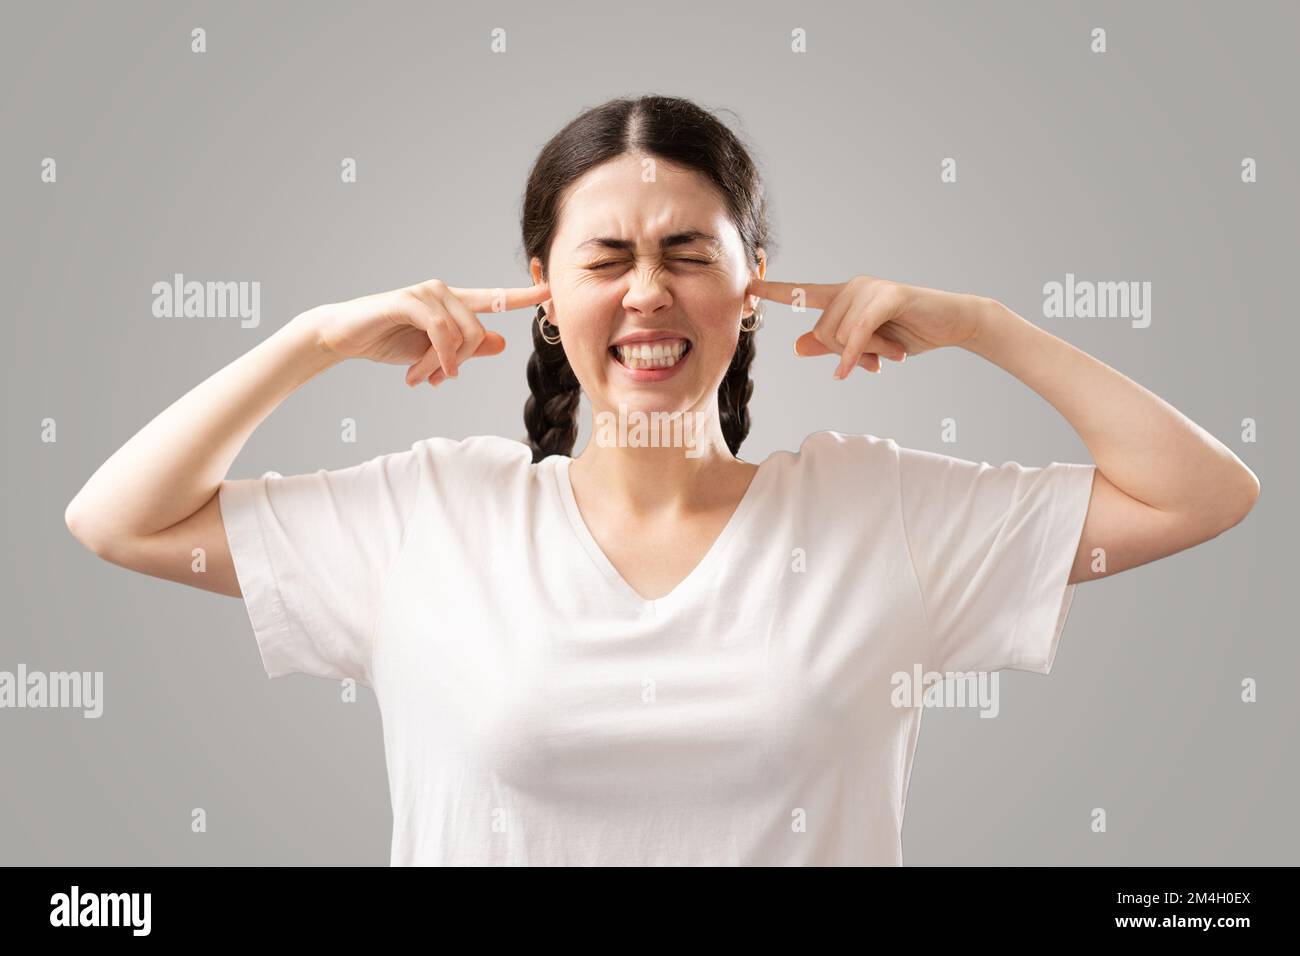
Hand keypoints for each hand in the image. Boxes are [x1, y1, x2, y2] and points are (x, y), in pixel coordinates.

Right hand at [306, 279, 550, 385]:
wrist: (346, 337)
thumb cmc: (389, 341)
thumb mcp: (435, 352)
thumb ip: (468, 348)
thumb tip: (502, 341)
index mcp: (453, 303)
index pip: (495, 298)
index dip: (524, 296)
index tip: (551, 291)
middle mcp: (443, 292)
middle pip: (479, 331)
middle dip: (461, 363)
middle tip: (438, 380)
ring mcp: (426, 292)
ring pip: (461, 333)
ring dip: (443, 364)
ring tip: (422, 377)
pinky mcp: (408, 299)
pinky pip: (440, 330)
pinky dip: (438, 355)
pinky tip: (426, 371)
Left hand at [748, 275, 987, 377]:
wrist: (952, 324)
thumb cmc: (907, 334)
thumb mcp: (863, 346)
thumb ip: (830, 346)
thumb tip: (797, 346)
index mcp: (842, 295)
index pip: (800, 293)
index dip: (773, 291)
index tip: (746, 286)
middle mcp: (852, 287)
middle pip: (822, 332)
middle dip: (845, 354)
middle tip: (876, 360)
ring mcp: (869, 289)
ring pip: (840, 335)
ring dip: (863, 355)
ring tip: (891, 353)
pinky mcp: (888, 296)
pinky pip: (857, 332)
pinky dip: (855, 354)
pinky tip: (857, 369)